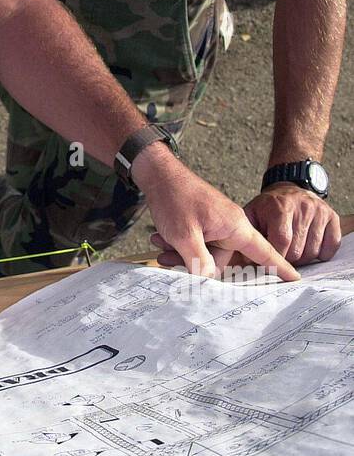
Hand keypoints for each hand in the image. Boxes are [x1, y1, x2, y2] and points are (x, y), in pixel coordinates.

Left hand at [132, 143, 299, 279]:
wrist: (158, 173)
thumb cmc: (174, 198)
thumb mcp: (184, 235)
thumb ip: (199, 261)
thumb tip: (211, 282)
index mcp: (236, 226)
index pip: (265, 251)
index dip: (280, 268)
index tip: (296, 280)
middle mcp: (230, 226)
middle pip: (224, 261)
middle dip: (197, 264)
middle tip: (169, 258)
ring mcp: (217, 225)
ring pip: (206, 254)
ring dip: (183, 253)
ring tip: (161, 243)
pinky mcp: (205, 224)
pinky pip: (197, 243)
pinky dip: (180, 244)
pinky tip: (161, 238)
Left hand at [242, 184, 340, 265]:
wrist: (288, 191)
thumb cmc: (268, 208)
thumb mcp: (252, 215)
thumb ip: (247, 236)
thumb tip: (245, 259)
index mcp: (280, 206)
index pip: (282, 241)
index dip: (276, 258)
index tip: (270, 264)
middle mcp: (302, 207)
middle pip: (297, 250)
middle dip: (287, 259)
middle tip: (281, 254)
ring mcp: (319, 211)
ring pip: (313, 252)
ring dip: (303, 258)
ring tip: (293, 249)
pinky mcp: (332, 216)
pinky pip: (331, 245)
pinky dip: (321, 253)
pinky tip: (309, 246)